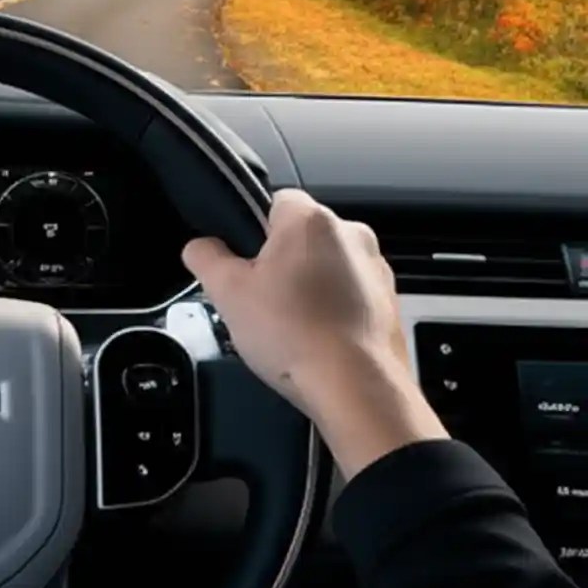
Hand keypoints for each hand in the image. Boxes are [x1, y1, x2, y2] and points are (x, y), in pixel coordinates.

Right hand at [181, 189, 445, 478]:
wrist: (355, 387)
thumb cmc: (296, 337)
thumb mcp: (227, 294)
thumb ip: (205, 258)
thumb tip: (199, 247)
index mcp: (309, 220)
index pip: (273, 200)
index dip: (251, 232)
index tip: (242, 265)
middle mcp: (350, 234)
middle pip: (300, 238)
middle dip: (279, 264)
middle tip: (260, 301)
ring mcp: (375, 268)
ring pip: (326, 267)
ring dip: (308, 288)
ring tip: (289, 327)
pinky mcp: (387, 301)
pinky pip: (350, 295)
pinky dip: (332, 311)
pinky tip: (315, 339)